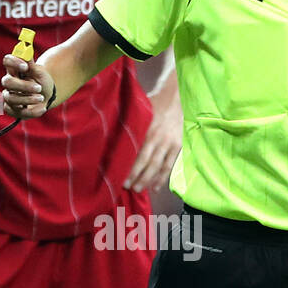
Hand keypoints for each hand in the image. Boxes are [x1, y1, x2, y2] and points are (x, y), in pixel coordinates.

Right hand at [2, 54, 54, 118]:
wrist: (48, 95)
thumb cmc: (42, 80)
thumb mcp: (40, 71)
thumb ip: (31, 62)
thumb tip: (27, 47)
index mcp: (14, 69)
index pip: (7, 61)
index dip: (14, 63)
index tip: (25, 67)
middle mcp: (9, 82)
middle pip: (7, 82)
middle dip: (23, 86)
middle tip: (39, 88)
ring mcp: (10, 96)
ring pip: (11, 98)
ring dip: (28, 99)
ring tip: (41, 98)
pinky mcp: (13, 110)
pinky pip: (17, 112)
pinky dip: (31, 112)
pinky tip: (42, 109)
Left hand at [125, 72, 182, 190]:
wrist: (176, 97)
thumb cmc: (154, 103)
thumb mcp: (140, 110)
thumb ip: (130, 122)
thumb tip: (109, 131)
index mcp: (145, 129)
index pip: (135, 151)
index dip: (127, 164)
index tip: (117, 175)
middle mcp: (157, 138)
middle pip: (145, 162)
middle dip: (135, 176)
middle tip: (126, 187)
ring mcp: (168, 143)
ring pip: (157, 166)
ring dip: (147, 180)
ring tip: (138, 189)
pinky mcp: (177, 146)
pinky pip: (169, 165)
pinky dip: (162, 177)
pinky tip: (155, 187)